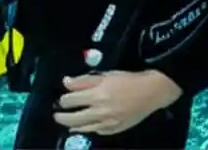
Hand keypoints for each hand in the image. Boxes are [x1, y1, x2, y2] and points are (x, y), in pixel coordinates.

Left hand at [52, 70, 182, 135]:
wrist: (151, 92)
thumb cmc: (127, 80)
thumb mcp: (105, 75)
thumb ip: (84, 80)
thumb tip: (65, 82)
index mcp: (97, 94)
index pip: (71, 100)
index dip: (63, 100)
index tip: (61, 99)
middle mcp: (100, 111)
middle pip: (73, 118)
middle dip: (61, 116)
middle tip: (56, 114)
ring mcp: (108, 123)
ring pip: (83, 128)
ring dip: (72, 125)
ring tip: (66, 123)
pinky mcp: (114, 129)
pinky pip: (96, 132)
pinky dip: (87, 130)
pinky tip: (82, 128)